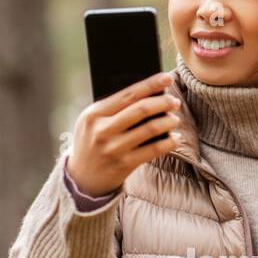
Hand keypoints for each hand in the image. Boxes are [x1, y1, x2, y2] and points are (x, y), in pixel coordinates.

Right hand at [67, 72, 180, 196]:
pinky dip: (168, 142)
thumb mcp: (91, 122)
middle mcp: (103, 130)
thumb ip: (111, 108)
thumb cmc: (92, 142)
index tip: (167, 78)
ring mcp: (114, 149)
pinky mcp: (124, 165)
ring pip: (150, 129)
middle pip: (141, 110)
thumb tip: (147, 92)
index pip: (127, 94)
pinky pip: (153, 150)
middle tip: (174, 102)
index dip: (150, 85)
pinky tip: (175, 138)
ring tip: (175, 119)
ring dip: (168, 122)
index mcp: (94, 114)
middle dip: (163, 103)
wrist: (82, 178)